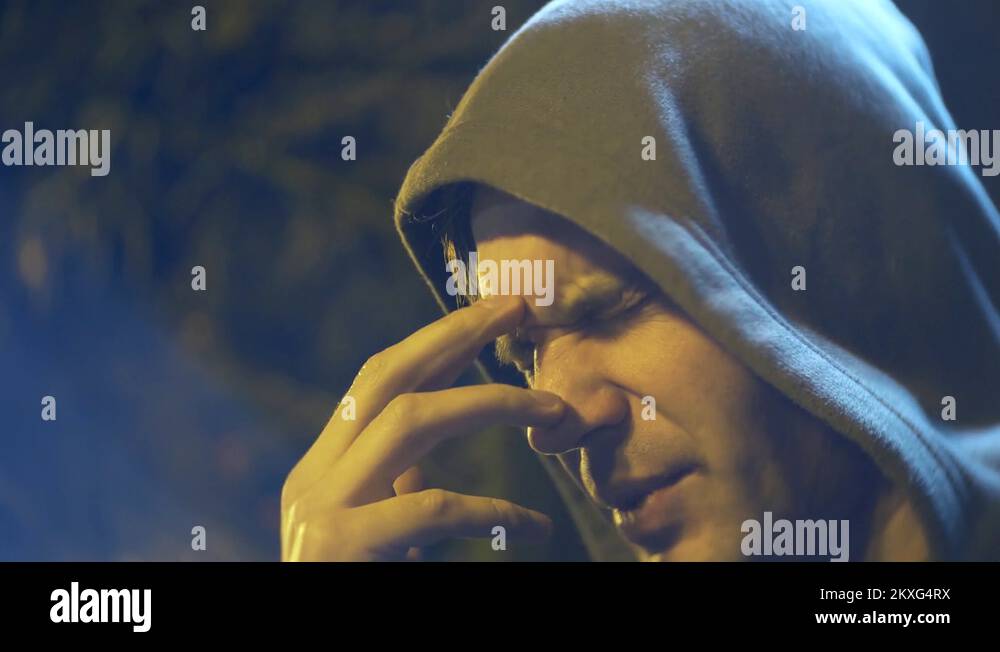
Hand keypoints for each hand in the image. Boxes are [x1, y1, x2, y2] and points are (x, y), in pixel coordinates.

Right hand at [280, 295, 565, 560]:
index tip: (490, 315)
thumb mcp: (374, 527)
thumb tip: (443, 447)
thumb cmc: (358, 584)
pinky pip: (430, 508)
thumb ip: (396, 484)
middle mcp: (314, 478)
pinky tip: (535, 526)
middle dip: (456, 334)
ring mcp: (322, 511)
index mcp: (323, 467)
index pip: (378, 382)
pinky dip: (492, 511)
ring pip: (409, 420)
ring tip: (555, 409)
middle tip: (516, 307)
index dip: (437, 341)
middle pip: (388, 377)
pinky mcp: (341, 549)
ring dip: (491, 403)